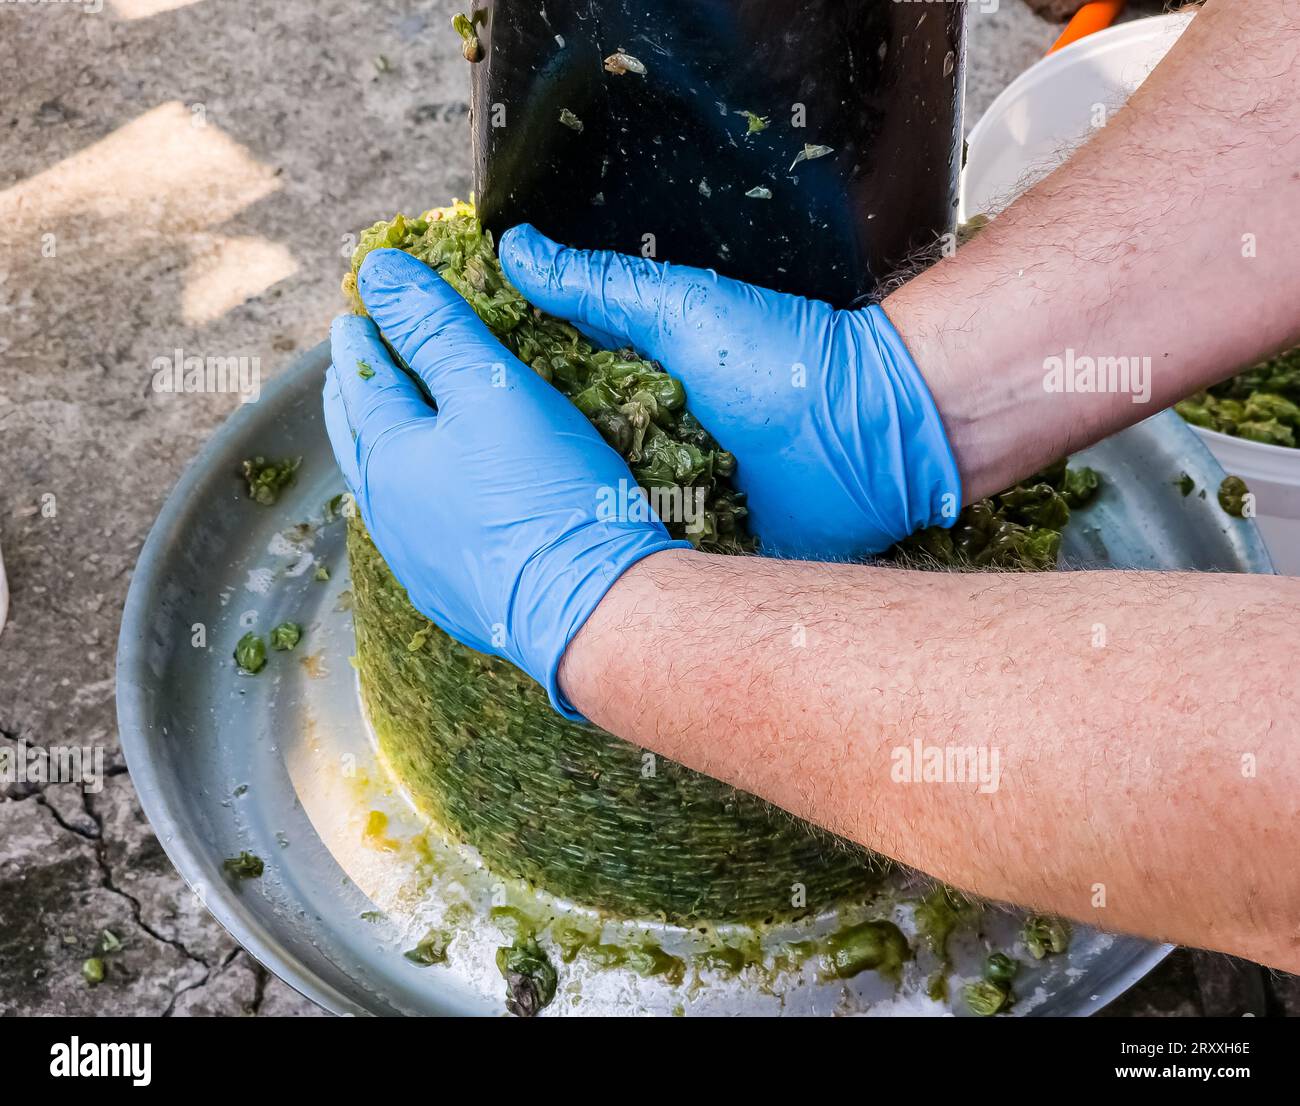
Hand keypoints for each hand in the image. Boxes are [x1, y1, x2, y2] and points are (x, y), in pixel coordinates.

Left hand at [322, 249, 689, 717]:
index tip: (358, 311)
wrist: (593, 610)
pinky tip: (438, 505)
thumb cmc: (548, 496)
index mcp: (391, 461)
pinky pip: (423, 536)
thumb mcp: (492, 390)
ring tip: (387, 431)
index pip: (366, 382)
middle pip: (361, 442)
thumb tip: (379, 271)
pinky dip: (417, 503)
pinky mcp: (462, 598)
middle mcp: (393, 518)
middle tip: (352, 366)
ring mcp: (424, 565)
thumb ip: (434, 328)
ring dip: (382, 453)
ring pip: (387, 493)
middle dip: (355, 397)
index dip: (366, 338)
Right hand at [499, 224, 961, 557]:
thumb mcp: (679, 309)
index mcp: (634, 382)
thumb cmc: (784, 361)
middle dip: (524, 477)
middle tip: (463, 490)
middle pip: (564, 461)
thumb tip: (516, 249)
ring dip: (564, 523)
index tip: (448, 403)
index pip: (549, 390)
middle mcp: (644, 439)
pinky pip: (645, 559)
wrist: (871, 433)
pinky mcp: (698, 545)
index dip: (502, 399)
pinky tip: (571, 571)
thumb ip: (598, 287)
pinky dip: (618, 565)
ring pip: (595, 513)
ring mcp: (669, 496)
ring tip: (500, 539)